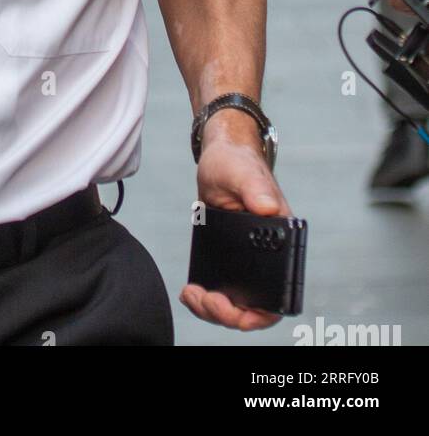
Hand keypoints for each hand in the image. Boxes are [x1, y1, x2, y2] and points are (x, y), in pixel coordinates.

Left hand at [180, 110, 291, 331]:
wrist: (218, 158)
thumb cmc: (236, 162)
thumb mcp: (242, 172)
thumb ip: (255, 188)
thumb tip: (268, 208)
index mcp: (282, 241)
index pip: (282, 292)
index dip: (261, 311)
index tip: (233, 308)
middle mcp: (268, 255)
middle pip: (257, 306)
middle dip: (230, 314)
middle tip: (204, 299)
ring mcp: (248, 259)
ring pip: (238, 303)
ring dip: (215, 310)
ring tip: (193, 296)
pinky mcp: (229, 257)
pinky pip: (223, 289)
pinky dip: (207, 298)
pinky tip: (191, 291)